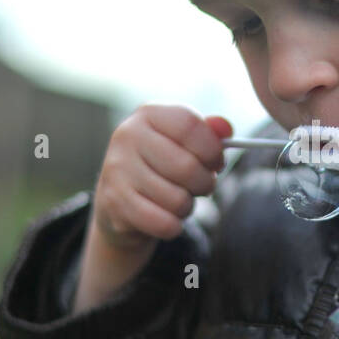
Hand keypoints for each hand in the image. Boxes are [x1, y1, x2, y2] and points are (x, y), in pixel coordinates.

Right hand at [92, 105, 232, 250]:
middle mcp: (127, 135)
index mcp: (148, 114)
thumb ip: (208, 133)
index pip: (190, 126)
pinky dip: (173, 225)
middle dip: (205, 184)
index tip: (217, 162)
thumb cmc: (161, 166)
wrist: (120, 200)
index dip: (213, 149)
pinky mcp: (114, 202)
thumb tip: (224, 128)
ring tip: (178, 200)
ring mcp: (117, 169)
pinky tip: (165, 217)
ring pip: (177, 200)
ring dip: (187, 207)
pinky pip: (163, 223)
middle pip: (187, 167)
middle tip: (202, 186)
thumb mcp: (183, 143)